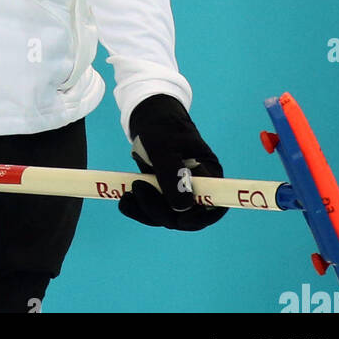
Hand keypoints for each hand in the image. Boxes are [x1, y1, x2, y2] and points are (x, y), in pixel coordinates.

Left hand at [118, 94, 227, 230]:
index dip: (198, 218)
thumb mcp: (164, 148)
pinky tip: (125, 201)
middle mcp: (199, 187)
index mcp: (210, 175)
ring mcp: (181, 192)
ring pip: (168, 216)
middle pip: (187, 216)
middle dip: (162, 211)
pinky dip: (140, 208)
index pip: (212, 206)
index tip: (179, 219)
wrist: (149, 120)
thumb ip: (173, 175)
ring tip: (127, 197)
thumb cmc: (162, 128)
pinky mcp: (165, 194)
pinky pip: (155, 210)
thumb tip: (182, 208)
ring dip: (147, 211)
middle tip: (138, 190)